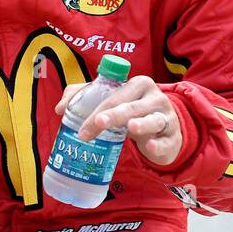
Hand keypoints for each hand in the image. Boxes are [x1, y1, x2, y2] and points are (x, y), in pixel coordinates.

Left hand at [55, 74, 182, 166]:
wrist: (165, 130)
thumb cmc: (132, 111)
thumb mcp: (113, 101)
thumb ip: (83, 97)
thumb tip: (59, 109)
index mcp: (137, 85)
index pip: (113, 95)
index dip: (96, 107)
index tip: (80, 124)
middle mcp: (154, 97)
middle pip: (130, 106)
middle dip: (112, 115)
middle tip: (97, 124)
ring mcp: (166, 117)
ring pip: (152, 120)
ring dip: (142, 123)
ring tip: (131, 127)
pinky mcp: (173, 137)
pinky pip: (165, 141)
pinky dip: (158, 144)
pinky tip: (150, 146)